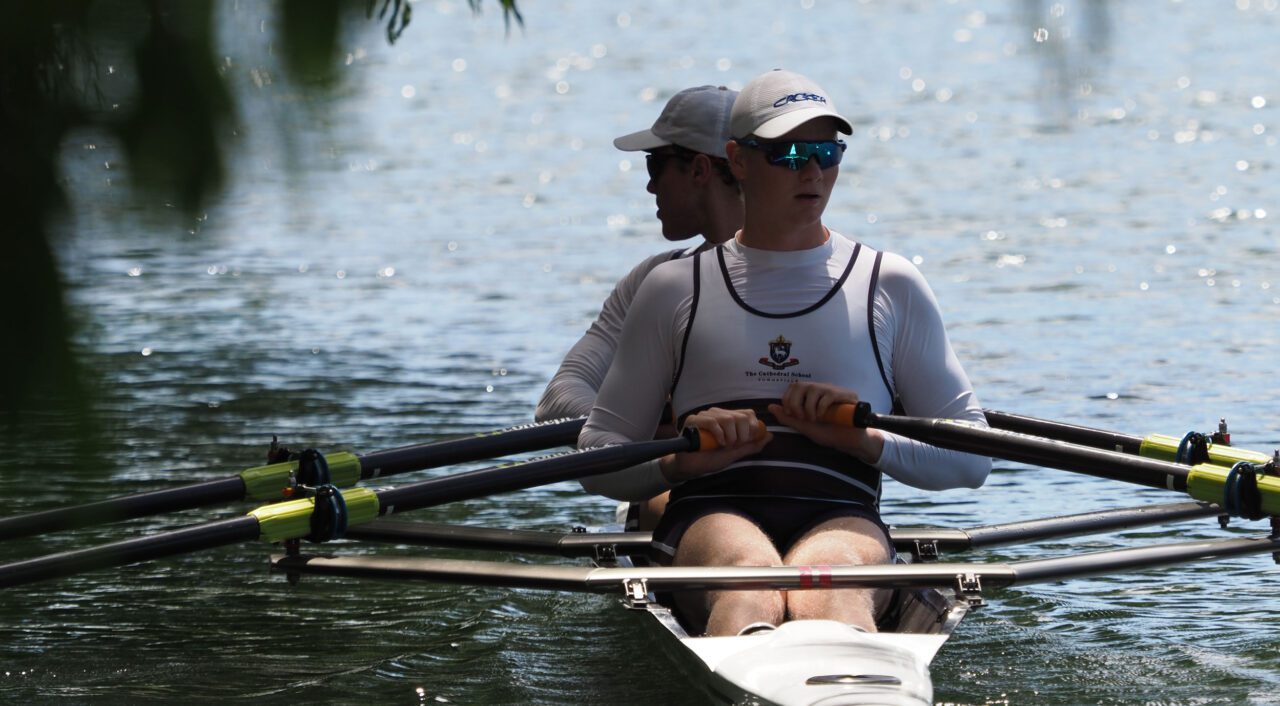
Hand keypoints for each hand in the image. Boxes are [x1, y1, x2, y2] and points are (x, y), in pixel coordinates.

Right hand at [660, 407, 771, 482]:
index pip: (748, 414)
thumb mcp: (736, 453)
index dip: (752, 428)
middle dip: (742, 435)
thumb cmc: (711, 459)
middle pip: (741, 416)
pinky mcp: (694, 420)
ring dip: (730, 436)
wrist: (691, 467)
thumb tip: (770, 435)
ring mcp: (705, 415)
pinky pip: (712, 422)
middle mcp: (718, 413)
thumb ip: (752, 445)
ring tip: (724, 446)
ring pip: (728, 418)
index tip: (746, 442)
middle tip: (734, 446)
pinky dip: (719, 435)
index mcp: (728, 418)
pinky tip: (718, 444)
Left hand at [767, 382, 883, 463]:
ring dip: (808, 407)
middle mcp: (822, 389)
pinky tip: (823, 417)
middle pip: (800, 385)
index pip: (793, 386)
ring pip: (813, 389)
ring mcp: (834, 391)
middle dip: (795, 403)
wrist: (850, 441)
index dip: (788, 399)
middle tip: (800, 417)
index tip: (791, 414)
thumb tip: (770, 407)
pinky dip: (820, 408)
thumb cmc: (829, 433)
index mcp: (811, 395)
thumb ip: (788, 417)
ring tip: (813, 419)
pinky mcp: (846, 395)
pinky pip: (828, 395)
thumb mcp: (804, 426)